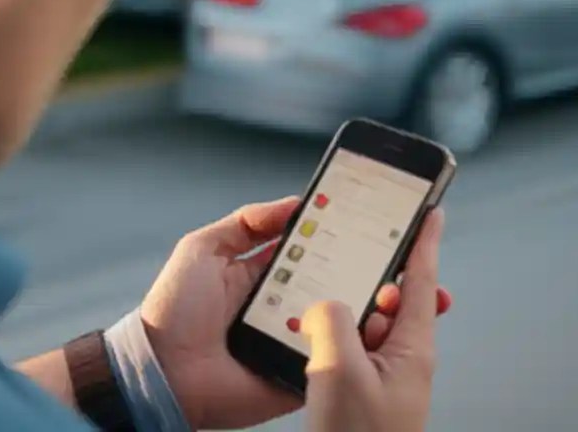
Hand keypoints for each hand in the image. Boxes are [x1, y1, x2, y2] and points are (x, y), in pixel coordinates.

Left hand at [141, 199, 451, 429]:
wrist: (162, 370)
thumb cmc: (174, 307)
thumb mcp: (202, 249)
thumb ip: (246, 222)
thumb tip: (296, 203)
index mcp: (270, 275)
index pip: (321, 252)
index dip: (351, 240)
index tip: (385, 224)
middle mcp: (290, 306)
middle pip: (345, 287)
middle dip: (381, 276)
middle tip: (414, 261)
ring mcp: (298, 341)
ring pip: (349, 325)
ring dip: (380, 310)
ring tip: (409, 295)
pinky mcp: (301, 374)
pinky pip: (338, 362)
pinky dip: (361, 351)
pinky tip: (385, 331)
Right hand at [302, 209, 445, 431]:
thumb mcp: (339, 371)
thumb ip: (332, 322)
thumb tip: (324, 304)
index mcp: (411, 349)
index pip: (420, 281)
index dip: (423, 242)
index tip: (431, 211)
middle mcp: (402, 358)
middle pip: (388, 298)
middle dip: (369, 276)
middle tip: (349, 252)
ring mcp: (383, 376)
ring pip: (364, 324)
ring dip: (342, 310)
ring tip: (315, 305)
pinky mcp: (362, 391)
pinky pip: (348, 348)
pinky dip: (330, 336)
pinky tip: (306, 338)